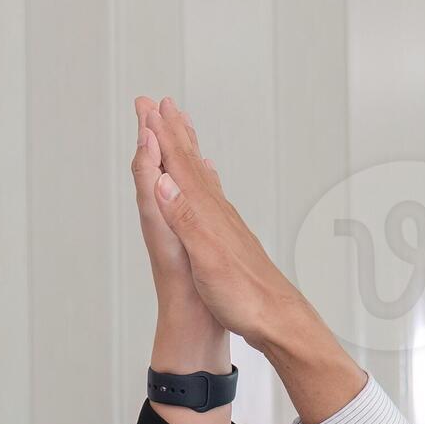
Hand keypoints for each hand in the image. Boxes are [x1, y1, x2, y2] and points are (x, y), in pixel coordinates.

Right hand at [136, 97, 363, 423]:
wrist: (277, 320)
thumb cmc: (242, 297)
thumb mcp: (207, 261)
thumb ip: (184, 220)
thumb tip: (162, 181)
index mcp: (205, 215)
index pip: (179, 165)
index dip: (161, 136)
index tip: (147, 107)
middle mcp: (216, 211)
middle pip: (190, 162)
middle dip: (172, 131)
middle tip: (158, 103)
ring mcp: (224, 222)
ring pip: (199, 175)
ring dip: (185, 148)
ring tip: (178, 126)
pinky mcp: (229, 237)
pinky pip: (209, 194)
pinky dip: (200, 176)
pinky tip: (205, 175)